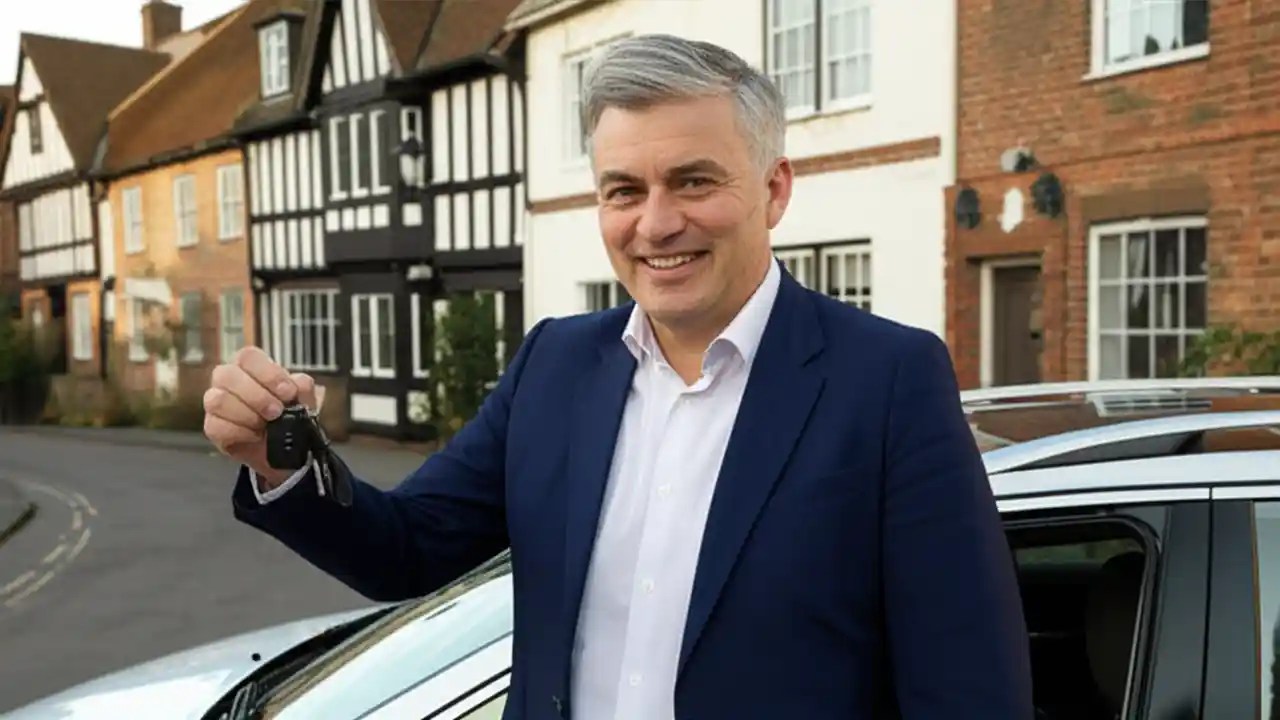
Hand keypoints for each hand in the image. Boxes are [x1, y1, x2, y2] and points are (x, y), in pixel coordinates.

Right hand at [204, 346, 319, 490]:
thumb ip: (303, 388)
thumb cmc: (287, 413)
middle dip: (257, 396)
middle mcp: (227, 379)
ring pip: (218, 400)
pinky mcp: (212, 426)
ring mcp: (215, 402)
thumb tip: (299, 384)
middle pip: (228, 375)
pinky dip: (240, 433)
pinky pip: (217, 426)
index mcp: (249, 365)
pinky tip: (255, 435)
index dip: (268, 374)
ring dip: (247, 415)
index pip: (248, 356)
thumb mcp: (302, 398)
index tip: (288, 392)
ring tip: (265, 425)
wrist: (281, 444)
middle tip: (277, 411)